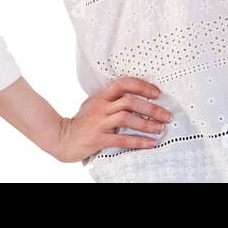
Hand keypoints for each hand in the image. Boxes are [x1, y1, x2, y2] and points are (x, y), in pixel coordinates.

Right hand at [51, 76, 171, 162]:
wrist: (60, 139)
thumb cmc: (81, 122)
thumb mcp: (94, 105)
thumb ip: (110, 100)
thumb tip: (135, 97)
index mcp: (102, 97)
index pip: (124, 83)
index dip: (142, 86)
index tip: (158, 93)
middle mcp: (101, 107)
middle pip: (130, 101)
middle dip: (152, 108)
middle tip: (167, 115)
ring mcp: (99, 123)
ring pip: (127, 118)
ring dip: (147, 123)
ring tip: (161, 128)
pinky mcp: (97, 139)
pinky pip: (121, 139)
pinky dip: (138, 141)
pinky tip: (150, 144)